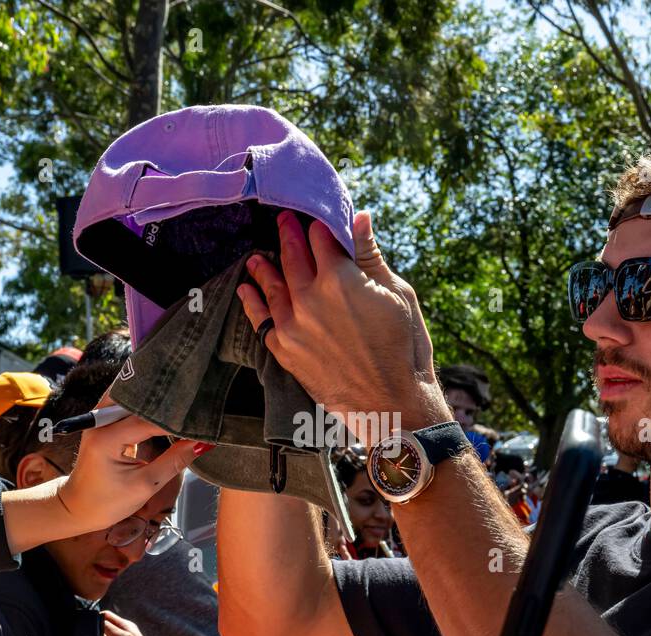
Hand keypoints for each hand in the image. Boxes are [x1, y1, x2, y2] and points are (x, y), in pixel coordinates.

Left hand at [58, 403, 210, 536]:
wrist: (76, 507)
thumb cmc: (107, 502)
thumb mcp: (145, 486)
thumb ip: (174, 461)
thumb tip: (203, 443)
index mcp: (107, 438)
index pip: (150, 419)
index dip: (179, 419)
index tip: (204, 419)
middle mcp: (100, 421)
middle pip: (137, 396)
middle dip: (166, 395)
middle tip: (197, 395)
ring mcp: (99, 418)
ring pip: (130, 393)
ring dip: (154, 394)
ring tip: (183, 392)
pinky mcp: (103, 421)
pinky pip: (127, 402)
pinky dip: (145, 402)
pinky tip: (165, 401)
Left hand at [236, 210, 445, 445]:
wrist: (392, 403)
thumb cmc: (404, 347)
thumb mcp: (397, 293)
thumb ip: (370, 255)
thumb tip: (360, 217)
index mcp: (339, 278)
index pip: (321, 237)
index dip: (318, 224)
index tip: (314, 217)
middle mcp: (309, 298)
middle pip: (292, 256)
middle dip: (288, 235)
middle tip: (283, 221)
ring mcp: (293, 325)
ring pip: (272, 285)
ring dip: (264, 266)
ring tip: (256, 256)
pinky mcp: (285, 350)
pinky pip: (261, 320)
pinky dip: (252, 302)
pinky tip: (246, 290)